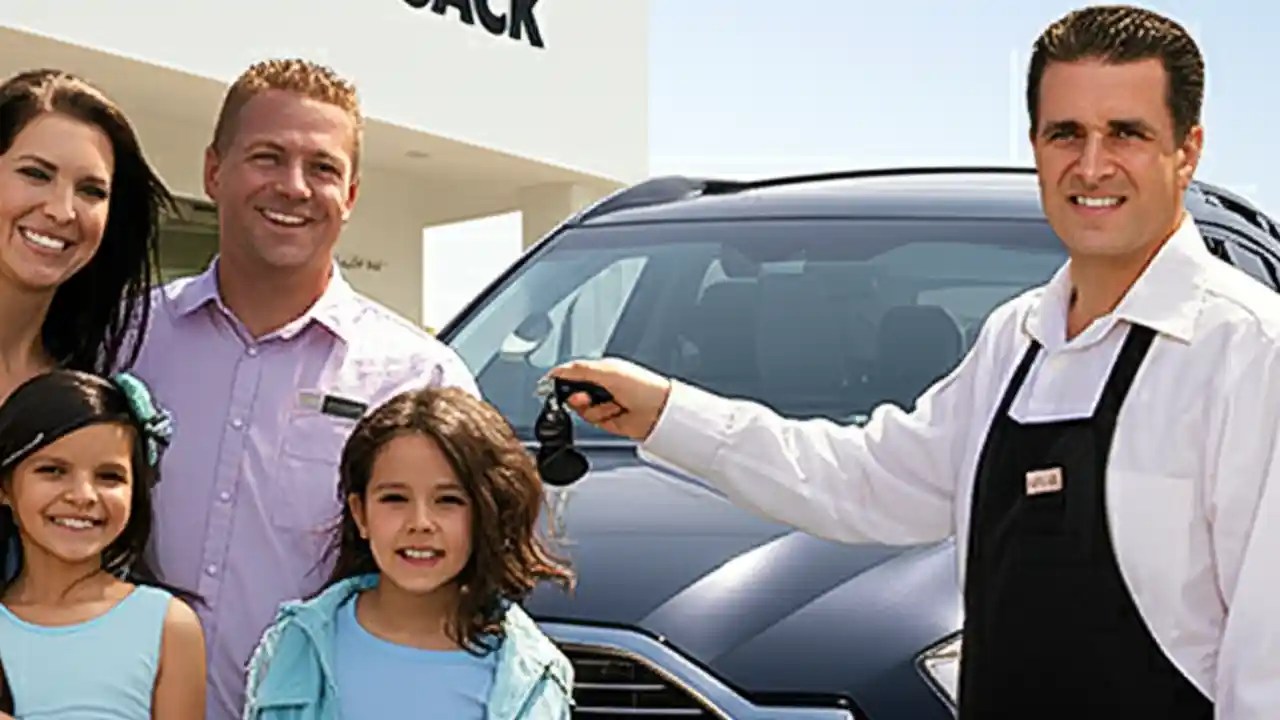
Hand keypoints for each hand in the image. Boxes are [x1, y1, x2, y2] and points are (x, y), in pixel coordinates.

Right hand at [547, 358, 672, 440]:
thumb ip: (578, 370)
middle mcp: (601, 386)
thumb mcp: (606, 372)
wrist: (659, 410)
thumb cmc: (642, 386)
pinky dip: (602, 417)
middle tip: (586, 397)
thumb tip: (555, 371)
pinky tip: (615, 412)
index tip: (552, 385)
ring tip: (611, 404)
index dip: (560, 379)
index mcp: (601, 370)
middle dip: (578, 397)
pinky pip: (592, 420)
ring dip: (594, 408)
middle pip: (573, 393)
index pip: (572, 372)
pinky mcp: (607, 420)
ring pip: (581, 409)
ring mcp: (604, 403)